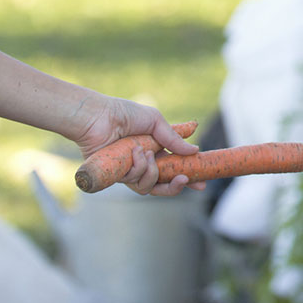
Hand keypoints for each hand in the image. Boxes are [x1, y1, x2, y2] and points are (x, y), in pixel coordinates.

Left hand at [73, 94, 207, 195]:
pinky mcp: (115, 176)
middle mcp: (143, 165)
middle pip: (161, 187)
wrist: (100, 117)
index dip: (188, 179)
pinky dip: (137, 167)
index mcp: (155, 152)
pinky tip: (134, 152)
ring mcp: (128, 172)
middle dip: (174, 187)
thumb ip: (174, 139)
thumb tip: (195, 150)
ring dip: (151, 171)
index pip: (174, 170)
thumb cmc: (125, 114)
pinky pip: (132, 181)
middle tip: (183, 179)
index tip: (202, 183)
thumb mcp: (156, 122)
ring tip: (147, 153)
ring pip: (147, 186)